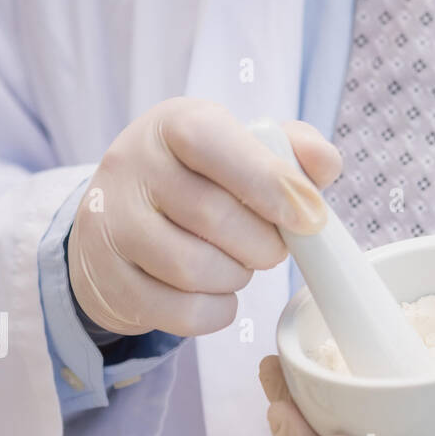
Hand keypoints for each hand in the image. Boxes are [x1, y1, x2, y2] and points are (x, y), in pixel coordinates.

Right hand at [68, 100, 340, 336]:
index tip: (309, 216)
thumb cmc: (198, 182)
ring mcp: (111, 225)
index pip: (213, 143)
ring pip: (193, 268)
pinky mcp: (109, 280)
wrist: (119, 224)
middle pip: (212, 216)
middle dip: (262, 244)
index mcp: (170, 124)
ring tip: (237, 264)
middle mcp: (130, 167)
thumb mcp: (239, 150)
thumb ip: (289, 150)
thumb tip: (325, 163)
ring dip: (236, 277)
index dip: (268, 181)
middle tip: (271, 247)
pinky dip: (216, 311)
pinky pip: (179, 311)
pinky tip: (216, 293)